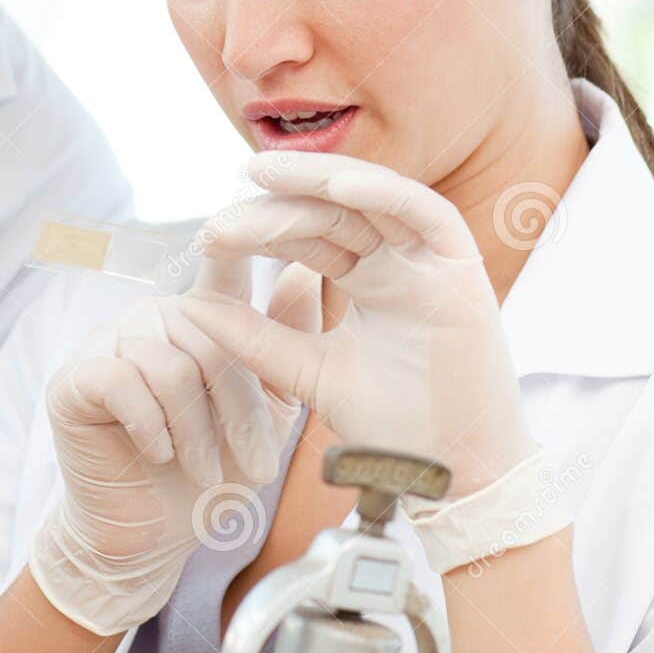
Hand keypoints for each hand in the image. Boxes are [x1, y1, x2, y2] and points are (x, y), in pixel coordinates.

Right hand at [28, 258, 314, 636]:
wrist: (155, 534)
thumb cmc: (213, 471)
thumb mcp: (270, 410)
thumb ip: (286, 340)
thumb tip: (312, 270)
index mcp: (199, 316)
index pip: (225, 268)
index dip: (241, 245)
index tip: (274, 231)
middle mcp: (152, 316)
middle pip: (210, 340)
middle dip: (239, 412)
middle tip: (257, 467)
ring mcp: (107, 341)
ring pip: (169, 366)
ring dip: (196, 431)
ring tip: (205, 470)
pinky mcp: (74, 377)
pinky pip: (120, 382)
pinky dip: (149, 425)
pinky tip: (158, 452)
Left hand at [185, 152, 533, 501]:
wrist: (446, 478)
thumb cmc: (389, 429)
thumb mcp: (308, 372)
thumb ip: (256, 338)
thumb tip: (189, 309)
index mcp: (369, 279)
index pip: (309, 236)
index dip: (259, 228)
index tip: (207, 237)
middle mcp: (400, 263)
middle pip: (332, 213)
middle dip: (275, 206)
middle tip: (220, 216)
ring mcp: (432, 263)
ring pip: (372, 199)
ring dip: (319, 179)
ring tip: (263, 174)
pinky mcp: (465, 270)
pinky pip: (426, 214)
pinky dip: (383, 193)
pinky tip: (334, 187)